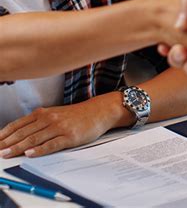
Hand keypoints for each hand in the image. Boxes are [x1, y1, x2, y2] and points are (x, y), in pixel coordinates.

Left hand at [0, 93, 127, 157]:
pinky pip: (52, 144)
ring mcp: (59, 128)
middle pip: (23, 133)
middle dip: (7, 143)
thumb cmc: (77, 115)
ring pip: (34, 139)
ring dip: (18, 147)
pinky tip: (30, 153)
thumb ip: (39, 122)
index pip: (18, 125)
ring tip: (6, 154)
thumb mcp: (56, 114)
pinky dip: (40, 149)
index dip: (4, 134)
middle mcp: (49, 119)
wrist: (98, 111)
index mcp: (43, 113)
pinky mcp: (70, 137)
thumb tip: (21, 134)